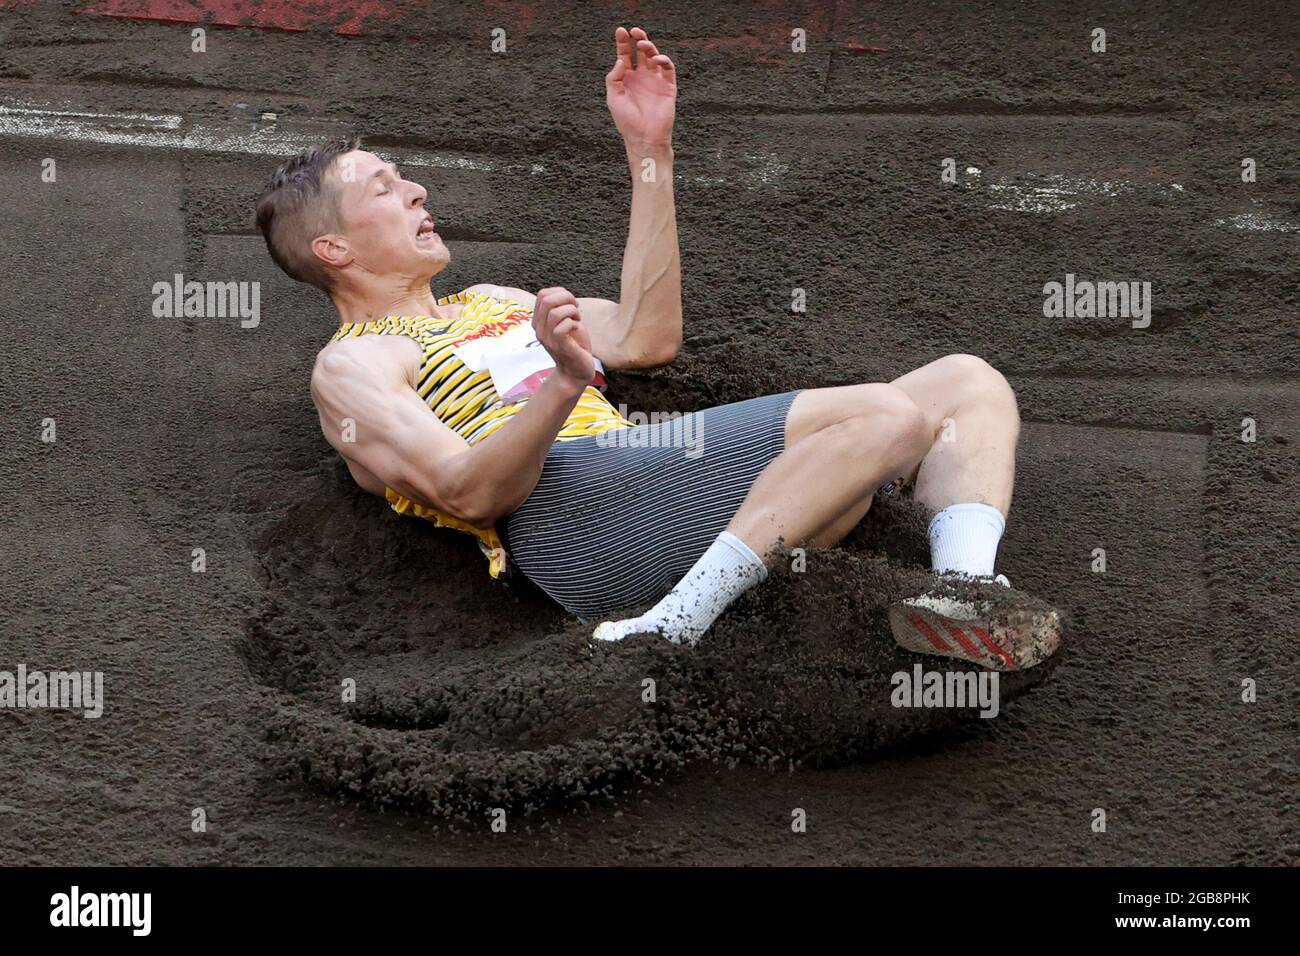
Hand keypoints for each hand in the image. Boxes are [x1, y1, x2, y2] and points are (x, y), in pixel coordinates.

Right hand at [533, 287, 594, 387]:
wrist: (576, 372)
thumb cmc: (574, 346)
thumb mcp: (566, 322)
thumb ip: (561, 309)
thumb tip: (564, 294)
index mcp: (539, 322)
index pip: (542, 294)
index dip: (560, 293)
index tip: (571, 304)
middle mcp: (540, 330)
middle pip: (547, 300)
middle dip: (567, 298)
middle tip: (576, 308)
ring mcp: (548, 338)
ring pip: (555, 312)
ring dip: (571, 311)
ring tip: (577, 319)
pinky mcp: (560, 346)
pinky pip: (563, 326)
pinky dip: (574, 323)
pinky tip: (577, 329)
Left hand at [606, 26, 675, 150]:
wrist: (644, 138)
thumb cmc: (627, 122)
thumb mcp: (613, 98)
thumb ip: (614, 78)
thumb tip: (620, 60)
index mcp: (627, 79)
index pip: (625, 55)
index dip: (623, 43)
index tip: (621, 31)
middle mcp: (641, 77)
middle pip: (640, 52)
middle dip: (638, 39)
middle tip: (635, 31)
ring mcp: (655, 81)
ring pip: (654, 57)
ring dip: (649, 47)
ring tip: (643, 44)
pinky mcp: (668, 87)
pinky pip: (668, 69)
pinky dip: (663, 60)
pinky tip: (656, 59)